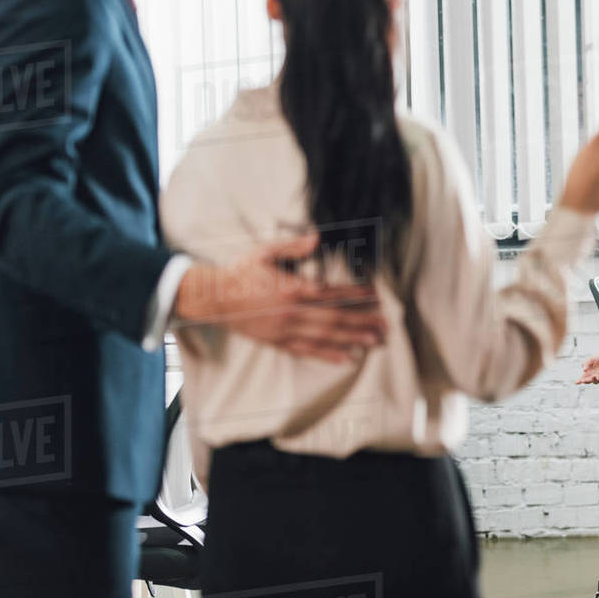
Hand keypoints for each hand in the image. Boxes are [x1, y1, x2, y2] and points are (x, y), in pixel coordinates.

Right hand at [173, 233, 385, 363]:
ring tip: (374, 341)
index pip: (331, 293)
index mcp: (291, 289)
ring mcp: (285, 330)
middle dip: (362, 321)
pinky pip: (306, 350)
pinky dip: (327, 355)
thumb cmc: (240, 272)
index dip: (355, 294)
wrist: (213, 299)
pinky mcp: (278, 342)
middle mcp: (291, 313)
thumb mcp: (265, 252)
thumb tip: (318, 239)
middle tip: (385, 324)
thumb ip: (293, 247)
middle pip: (334, 318)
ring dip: (352, 339)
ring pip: (325, 337)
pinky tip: (346, 358)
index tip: (375, 295)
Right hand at [576, 354, 598, 384]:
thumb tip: (583, 369)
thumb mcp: (592, 358)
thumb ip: (587, 363)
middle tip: (582, 380)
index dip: (579, 380)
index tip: (576, 382)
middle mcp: (593, 376)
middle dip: (584, 381)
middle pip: (587, 381)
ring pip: (594, 382)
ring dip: (592, 380)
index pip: (583, 377)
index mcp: (589, 372)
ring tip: (592, 376)